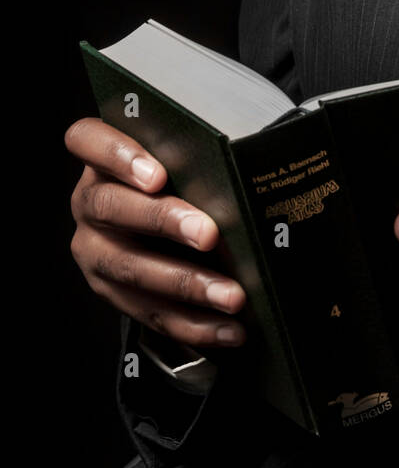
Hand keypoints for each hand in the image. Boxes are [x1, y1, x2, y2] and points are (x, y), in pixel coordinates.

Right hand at [67, 117, 246, 347]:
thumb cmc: (175, 178)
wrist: (153, 221)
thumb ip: (193, 159)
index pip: (88, 140)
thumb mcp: (177, 160)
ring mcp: (95, 250)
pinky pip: (149, 311)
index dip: (118, 155)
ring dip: (186, 284)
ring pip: (130, 267)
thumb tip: (242, 169)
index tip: (158, 174)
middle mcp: (88, 203)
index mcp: (100, 158)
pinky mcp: (111, 291)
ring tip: (230, 294)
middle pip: (112, 207)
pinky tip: (227, 327)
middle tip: (209, 233)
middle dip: (164, 221)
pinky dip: (193, 323)